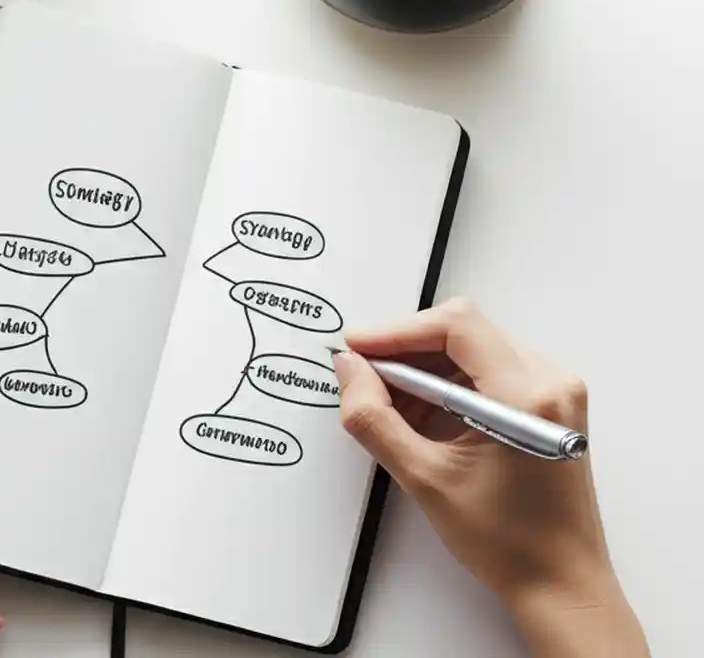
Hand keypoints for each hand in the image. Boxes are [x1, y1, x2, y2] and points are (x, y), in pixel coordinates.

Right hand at [332, 298, 647, 657]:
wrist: (560, 583)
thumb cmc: (509, 543)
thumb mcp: (424, 479)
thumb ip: (374, 419)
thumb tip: (349, 371)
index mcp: (527, 395)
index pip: (456, 326)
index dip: (397, 330)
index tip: (358, 349)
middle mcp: (551, 381)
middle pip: (464, 330)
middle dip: (407, 349)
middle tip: (365, 378)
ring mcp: (555, 390)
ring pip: (473, 348)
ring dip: (425, 368)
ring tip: (391, 406)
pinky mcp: (549, 403)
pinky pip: (489, 370)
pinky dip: (448, 384)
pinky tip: (423, 415)